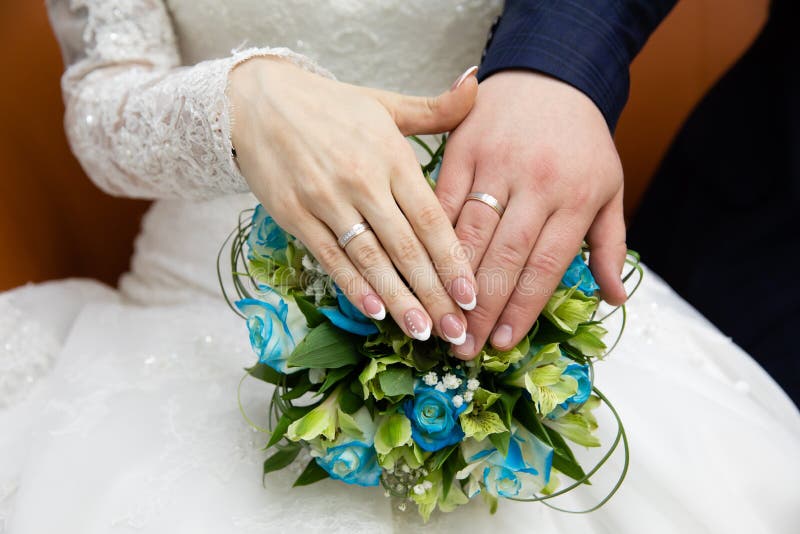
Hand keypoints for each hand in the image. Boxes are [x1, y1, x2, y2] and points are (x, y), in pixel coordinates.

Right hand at [229, 57, 479, 343]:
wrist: (257, 100)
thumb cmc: (329, 106)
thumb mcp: (385, 103)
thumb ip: (436, 109)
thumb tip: (478, 82)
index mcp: (391, 156)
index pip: (430, 218)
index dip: (453, 261)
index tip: (472, 295)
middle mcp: (362, 181)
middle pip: (406, 248)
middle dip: (434, 294)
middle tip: (456, 331)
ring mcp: (325, 200)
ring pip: (371, 259)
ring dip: (398, 300)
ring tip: (422, 332)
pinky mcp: (295, 216)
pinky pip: (330, 258)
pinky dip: (353, 286)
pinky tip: (375, 312)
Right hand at [436, 71, 627, 357]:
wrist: (550, 75)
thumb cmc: (581, 139)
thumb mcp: (610, 186)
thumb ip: (610, 243)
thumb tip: (614, 299)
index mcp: (575, 196)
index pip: (544, 266)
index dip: (522, 310)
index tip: (501, 344)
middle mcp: (535, 183)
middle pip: (504, 257)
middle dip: (481, 309)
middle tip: (463, 347)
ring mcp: (495, 165)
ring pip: (469, 235)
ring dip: (451, 282)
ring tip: (439, 320)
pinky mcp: (462, 150)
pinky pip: (442, 201)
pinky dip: (430, 238)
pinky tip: (419, 269)